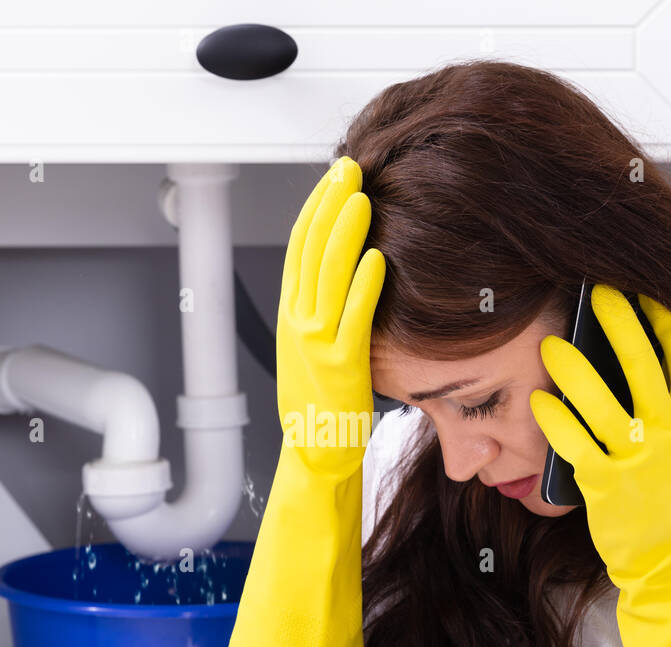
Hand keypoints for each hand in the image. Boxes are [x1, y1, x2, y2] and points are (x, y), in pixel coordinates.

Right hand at [276, 156, 385, 480]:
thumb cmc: (323, 404)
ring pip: (327, 275)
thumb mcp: (313, 348)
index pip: (299, 248)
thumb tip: (345, 272)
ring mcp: (315, 343)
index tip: (335, 178)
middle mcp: (297, 322)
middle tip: (349, 170)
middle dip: (328, 205)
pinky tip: (378, 258)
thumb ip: (324, 309)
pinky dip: (364, 285)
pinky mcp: (340, 365)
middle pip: (310, 250)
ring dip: (345, 233)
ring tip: (362, 198)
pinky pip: (352, 317)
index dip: (315, 208)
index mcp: (291, 315)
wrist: (314, 453)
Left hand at [529, 284, 670, 595]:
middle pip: (642, 365)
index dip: (663, 319)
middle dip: (618, 322)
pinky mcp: (607, 484)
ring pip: (600, 401)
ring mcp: (639, 459)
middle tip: (597, 293)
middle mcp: (670, 434)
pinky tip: (538, 402)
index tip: (643, 292)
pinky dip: (554, 419)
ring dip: (572, 368)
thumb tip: (634, 363)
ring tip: (550, 346)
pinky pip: (574, 442)